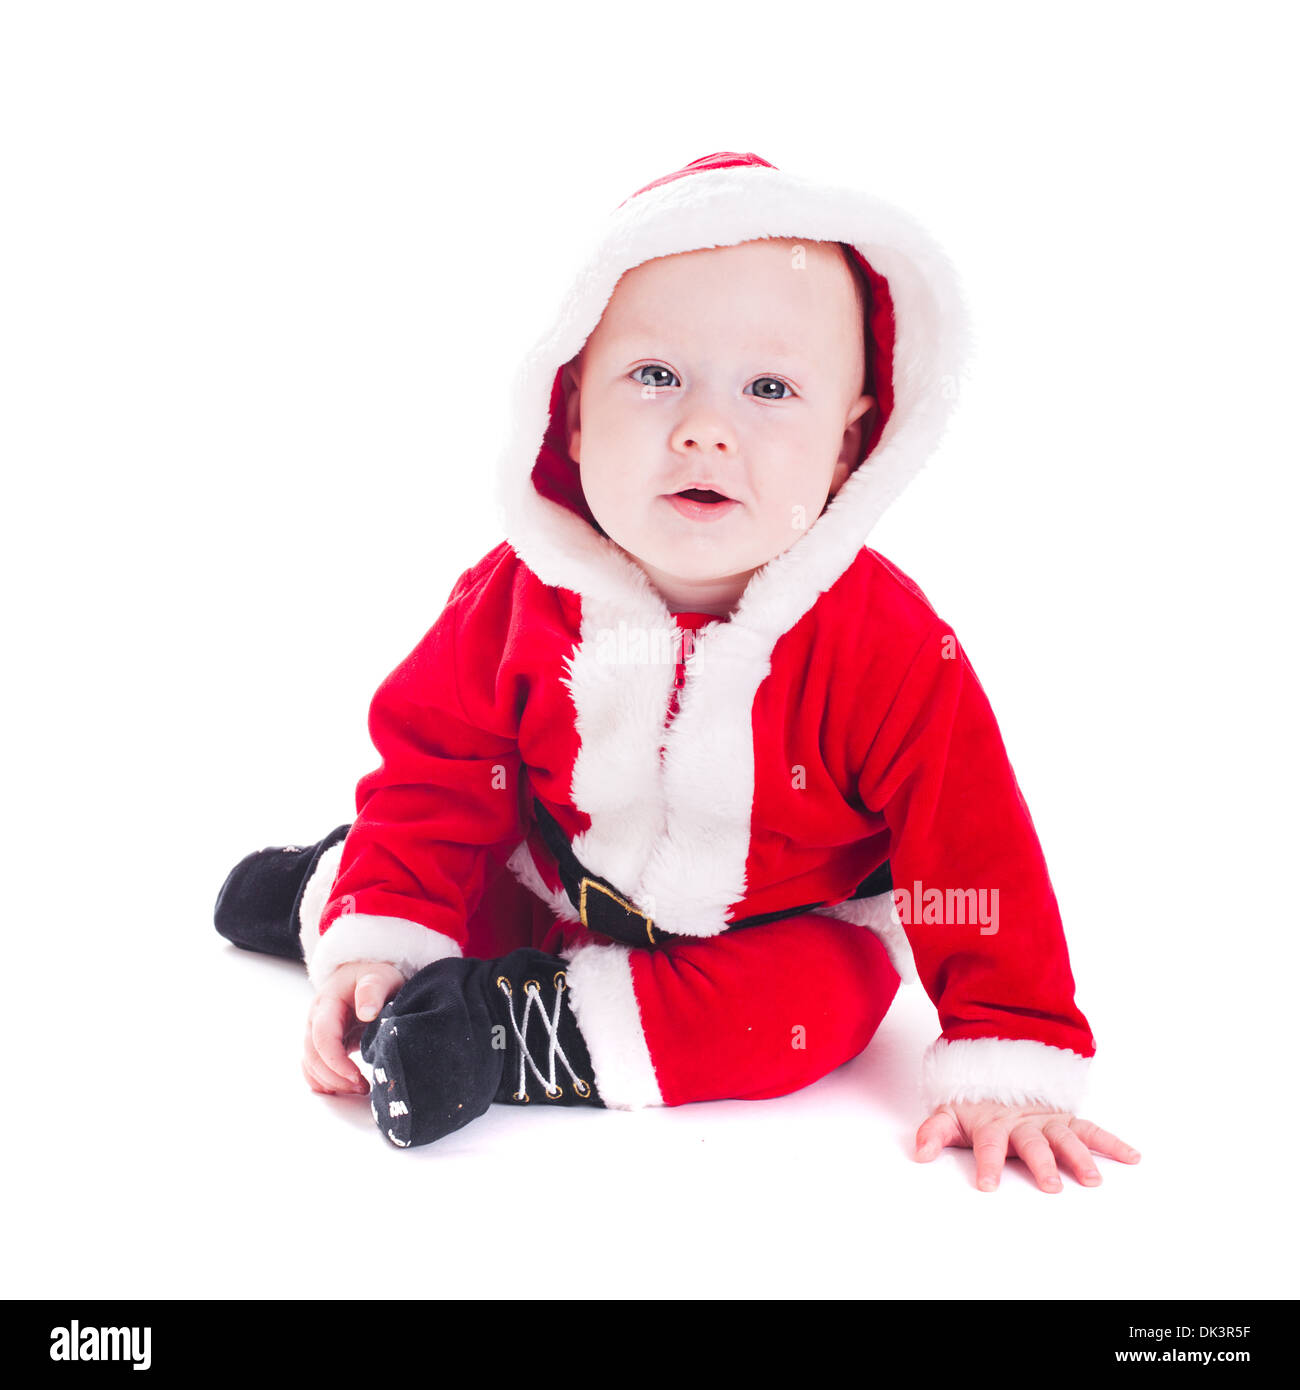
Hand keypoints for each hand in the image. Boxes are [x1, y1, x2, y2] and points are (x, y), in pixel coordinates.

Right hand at [302, 960, 405, 1095]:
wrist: (362, 973)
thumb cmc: (372, 975)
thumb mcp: (379, 976)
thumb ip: (373, 990)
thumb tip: (367, 1012)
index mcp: (326, 1004)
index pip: (323, 1038)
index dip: (336, 1062)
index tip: (357, 1077)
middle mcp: (315, 1020)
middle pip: (314, 1057)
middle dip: (336, 1077)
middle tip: (363, 1087)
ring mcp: (315, 1033)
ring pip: (311, 1065)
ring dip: (331, 1082)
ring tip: (359, 1089)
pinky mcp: (322, 1043)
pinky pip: (313, 1067)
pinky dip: (324, 1081)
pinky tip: (342, 1089)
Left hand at [914, 1099, 1140, 1191]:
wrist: (996, 1065)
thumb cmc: (973, 1103)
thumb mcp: (949, 1113)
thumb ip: (933, 1132)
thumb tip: (919, 1154)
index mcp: (992, 1122)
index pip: (989, 1144)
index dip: (988, 1163)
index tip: (987, 1185)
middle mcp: (1022, 1121)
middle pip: (1032, 1143)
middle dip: (1041, 1164)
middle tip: (1050, 1186)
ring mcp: (1046, 1119)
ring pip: (1065, 1137)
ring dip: (1079, 1157)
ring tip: (1092, 1180)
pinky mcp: (1065, 1118)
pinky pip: (1091, 1129)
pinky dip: (1111, 1142)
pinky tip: (1132, 1157)